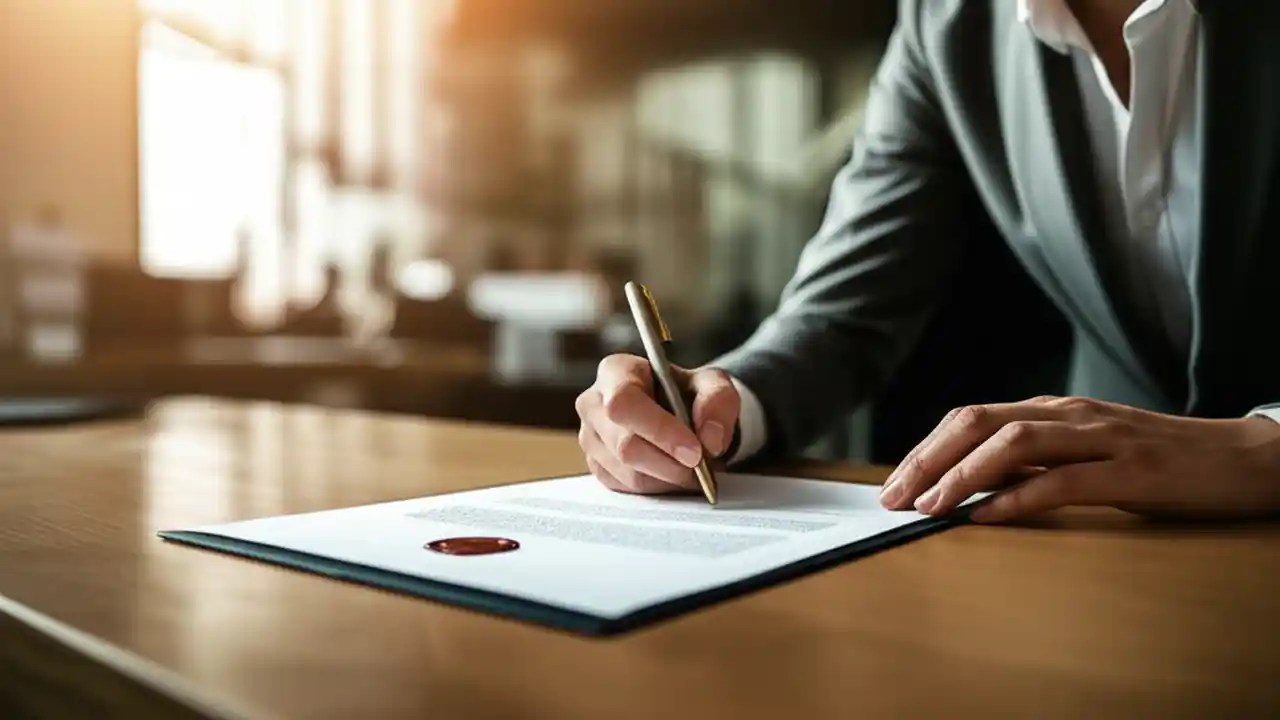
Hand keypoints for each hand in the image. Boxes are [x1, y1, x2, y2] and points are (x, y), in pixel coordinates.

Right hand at [575, 355, 739, 493]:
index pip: (624, 403)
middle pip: (625, 445)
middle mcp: (593, 403)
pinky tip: (671, 473)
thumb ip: (718, 401)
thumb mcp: (713, 384)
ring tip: (690, 469)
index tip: (694, 451)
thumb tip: (710, 437)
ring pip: (628, 473)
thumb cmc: (687, 393)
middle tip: (700, 466)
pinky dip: (657, 487)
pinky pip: (627, 488)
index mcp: (616, 371)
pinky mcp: (596, 467)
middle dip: (669, 462)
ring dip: (667, 478)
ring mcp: (589, 438)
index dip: (659, 430)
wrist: (677, 412)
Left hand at [879, 395, 1279, 522]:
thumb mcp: (1086, 452)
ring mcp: (1102, 438)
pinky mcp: (1132, 470)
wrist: (1243, 458)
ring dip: (963, 475)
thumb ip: (1035, 462)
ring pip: (1015, 443)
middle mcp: (1070, 415)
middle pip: (979, 423)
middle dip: (928, 460)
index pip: (970, 417)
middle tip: (892, 498)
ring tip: (930, 506)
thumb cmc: (1157, 461)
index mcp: (1053, 409)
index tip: (892, 485)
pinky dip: (1019, 497)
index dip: (925, 450)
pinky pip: (1065, 480)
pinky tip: (988, 516)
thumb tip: (972, 486)